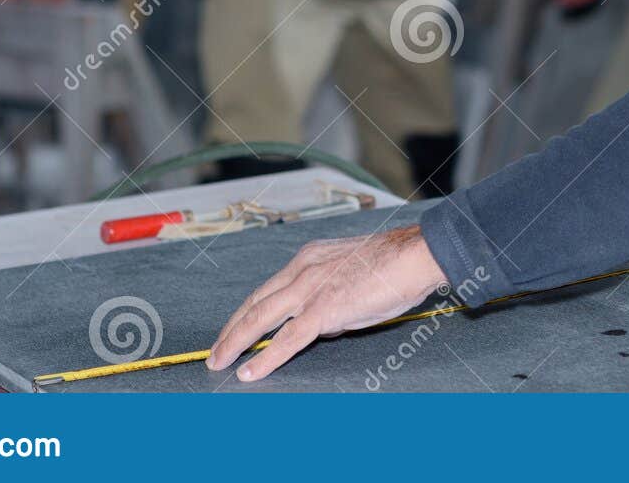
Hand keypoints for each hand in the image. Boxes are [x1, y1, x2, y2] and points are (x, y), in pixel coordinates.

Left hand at [208, 224, 445, 381]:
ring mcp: (310, 289)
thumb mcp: (349, 276)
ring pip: (261, 319)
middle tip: (215, 351)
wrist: (413, 257)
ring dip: (236, 342)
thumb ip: (329, 299)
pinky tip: (250, 371)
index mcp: (308, 259)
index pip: (267, 290)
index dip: (246, 312)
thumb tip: (321, 325)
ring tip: (219, 362)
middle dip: (231, 329)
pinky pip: (287, 339)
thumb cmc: (391, 267)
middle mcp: (302, 270)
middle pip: (255, 303)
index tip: (233, 328)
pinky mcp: (323, 309)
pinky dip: (265, 357)